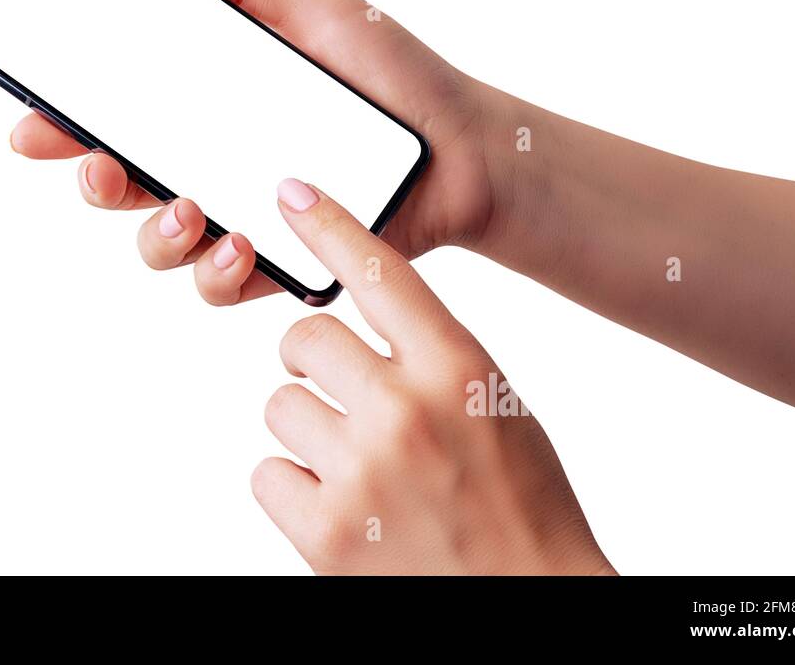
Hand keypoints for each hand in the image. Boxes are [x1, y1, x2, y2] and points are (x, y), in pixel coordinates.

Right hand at [9, 0, 493, 304]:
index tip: (33, 118)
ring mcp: (241, 216)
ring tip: (185, 208)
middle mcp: (212, 164)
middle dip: (92, 180)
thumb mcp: (321, 12)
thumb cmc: (398, 76)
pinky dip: (216, 271)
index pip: (120, 114)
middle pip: (121, 183)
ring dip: (153, 232)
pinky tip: (236, 244)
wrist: (467, 148)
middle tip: (99, 166)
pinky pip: (222, 283)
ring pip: (160, 242)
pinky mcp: (278, 263)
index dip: (66, 122)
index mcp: (209, 106)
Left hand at [253, 178, 612, 574]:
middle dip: (308, 358)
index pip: (382, 272)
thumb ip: (432, 357)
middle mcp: (406, 410)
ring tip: (352, 465)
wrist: (529, 602)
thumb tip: (359, 326)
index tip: (291, 193)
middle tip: (332, 386)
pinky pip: (265, 471)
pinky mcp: (324, 530)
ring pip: (279, 405)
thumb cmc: (519, 502)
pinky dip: (291, 486)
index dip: (329, 225)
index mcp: (459, 368)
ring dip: (305, 428)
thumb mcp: (495, 405)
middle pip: (305, 336)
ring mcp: (361, 472)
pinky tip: (336, 504)